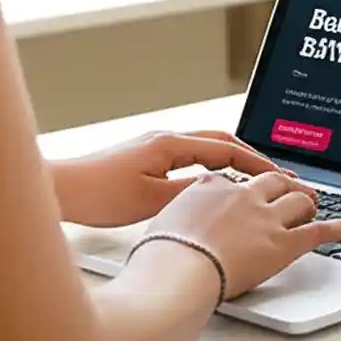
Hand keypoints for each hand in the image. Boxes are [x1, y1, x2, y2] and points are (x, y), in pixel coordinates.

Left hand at [52, 130, 304, 227]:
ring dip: (232, 159)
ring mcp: (154, 146)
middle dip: (251, 156)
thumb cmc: (98, 194)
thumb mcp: (152, 201)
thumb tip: (222, 190)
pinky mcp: (145, 157)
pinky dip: (211, 165)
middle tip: (275, 173)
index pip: (226, 148)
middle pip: (220, 141)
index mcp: (170, 144)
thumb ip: (191, 193)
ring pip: (204, 147)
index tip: (277, 175)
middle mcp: (164, 139)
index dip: (256, 162)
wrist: (62, 189)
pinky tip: (214, 182)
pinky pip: (189, 155)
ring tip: (253, 176)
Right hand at [141, 171, 340, 298]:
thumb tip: (178, 218)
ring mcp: (266, 218)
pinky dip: (339, 227)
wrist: (178, 270)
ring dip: (306, 204)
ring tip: (311, 209)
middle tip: (290, 193)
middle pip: (273, 182)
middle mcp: (243, 196)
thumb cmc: (163, 255)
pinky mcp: (284, 243)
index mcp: (210, 187)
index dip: (248, 189)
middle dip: (284, 187)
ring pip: (297, 200)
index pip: (237, 181)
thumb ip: (178, 215)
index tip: (250, 194)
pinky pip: (318, 231)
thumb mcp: (161, 222)